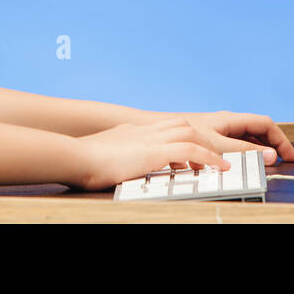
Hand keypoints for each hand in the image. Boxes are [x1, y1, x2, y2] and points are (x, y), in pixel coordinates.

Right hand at [71, 118, 231, 190]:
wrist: (75, 157)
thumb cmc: (81, 162)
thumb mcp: (102, 154)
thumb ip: (114, 156)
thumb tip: (114, 164)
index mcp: (132, 130)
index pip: (164, 127)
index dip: (181, 137)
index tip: (190, 154)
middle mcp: (143, 130)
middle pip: (182, 125)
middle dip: (199, 140)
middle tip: (209, 159)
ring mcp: (150, 138)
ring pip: (191, 134)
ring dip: (207, 148)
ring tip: (218, 166)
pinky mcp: (154, 151)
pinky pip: (190, 151)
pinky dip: (207, 158)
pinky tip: (218, 168)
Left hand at [160, 110, 293, 165]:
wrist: (158, 129)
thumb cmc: (184, 133)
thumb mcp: (219, 145)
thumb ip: (245, 151)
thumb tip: (271, 155)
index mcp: (233, 119)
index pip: (266, 124)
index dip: (281, 139)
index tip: (290, 155)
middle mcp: (228, 122)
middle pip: (259, 130)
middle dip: (273, 144)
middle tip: (284, 161)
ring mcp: (220, 129)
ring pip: (247, 138)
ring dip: (259, 150)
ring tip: (267, 165)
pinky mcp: (211, 137)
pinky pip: (235, 144)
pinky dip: (244, 154)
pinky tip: (241, 165)